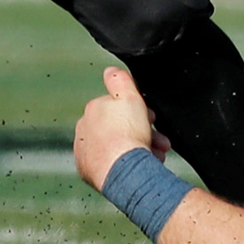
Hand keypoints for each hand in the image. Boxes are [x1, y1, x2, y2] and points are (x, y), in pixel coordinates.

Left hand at [74, 67, 171, 190]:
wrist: (124, 172)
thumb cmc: (129, 135)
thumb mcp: (129, 97)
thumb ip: (119, 80)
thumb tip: (110, 71)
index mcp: (93, 110)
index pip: (119, 107)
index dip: (140, 112)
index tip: (152, 121)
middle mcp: (84, 130)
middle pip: (118, 128)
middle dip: (141, 133)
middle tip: (159, 142)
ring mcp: (84, 152)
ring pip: (116, 147)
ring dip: (137, 150)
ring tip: (155, 157)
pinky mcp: (88, 171)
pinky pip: (110, 165)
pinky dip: (124, 165)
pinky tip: (138, 167)